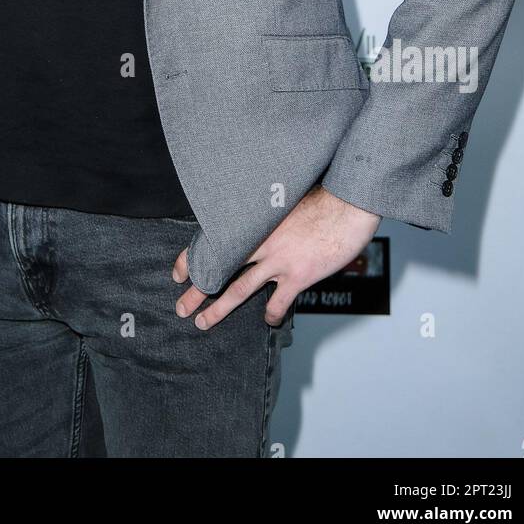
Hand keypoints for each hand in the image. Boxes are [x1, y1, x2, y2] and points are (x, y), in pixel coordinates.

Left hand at [171, 183, 379, 328]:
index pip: (212, 242)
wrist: (346, 208)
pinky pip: (278, 302)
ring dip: (219, 309)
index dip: (191, 259)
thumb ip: (264, 218)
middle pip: (220, 270)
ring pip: (240, 289)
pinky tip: (269, 319)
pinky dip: (271, 314)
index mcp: (253, 224)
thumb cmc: (319, 201)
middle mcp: (260, 243)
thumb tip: (252, 225)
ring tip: (203, 322)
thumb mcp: (282, 204)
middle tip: (180, 307)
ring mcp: (278, 261)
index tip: (177, 273)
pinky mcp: (297, 276)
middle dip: (197, 292)